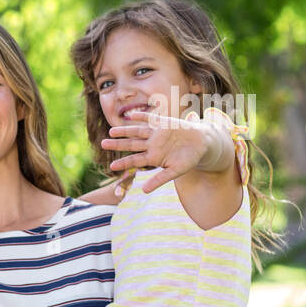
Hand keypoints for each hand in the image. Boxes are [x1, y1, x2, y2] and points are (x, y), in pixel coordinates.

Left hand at [102, 110, 231, 192]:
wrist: (202, 143)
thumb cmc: (188, 159)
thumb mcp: (174, 172)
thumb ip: (159, 180)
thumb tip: (144, 191)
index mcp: (153, 157)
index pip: (134, 160)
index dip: (123, 163)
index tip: (111, 167)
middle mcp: (151, 145)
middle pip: (131, 145)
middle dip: (118, 145)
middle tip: (103, 144)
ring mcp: (156, 134)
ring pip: (137, 132)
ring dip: (125, 131)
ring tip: (111, 131)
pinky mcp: (164, 123)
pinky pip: (150, 119)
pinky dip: (142, 117)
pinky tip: (131, 115)